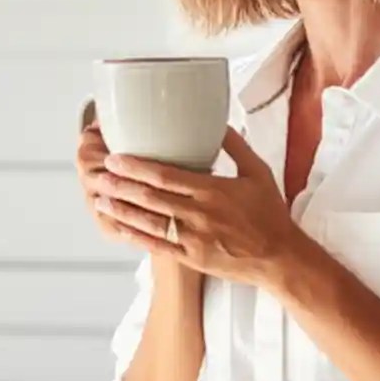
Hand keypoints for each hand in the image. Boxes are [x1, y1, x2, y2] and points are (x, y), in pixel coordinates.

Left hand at [92, 127, 305, 286]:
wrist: (280, 257)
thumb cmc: (269, 213)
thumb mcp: (258, 172)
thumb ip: (236, 146)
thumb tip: (217, 122)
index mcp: (212, 190)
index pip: (165, 176)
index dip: (136, 167)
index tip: (116, 157)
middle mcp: (199, 214)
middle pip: (151, 198)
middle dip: (121, 186)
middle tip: (99, 175)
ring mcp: (193, 239)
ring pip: (149, 222)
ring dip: (122, 210)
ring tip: (101, 199)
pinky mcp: (192, 258)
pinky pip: (158, 247)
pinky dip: (136, 237)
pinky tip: (120, 228)